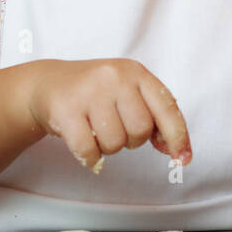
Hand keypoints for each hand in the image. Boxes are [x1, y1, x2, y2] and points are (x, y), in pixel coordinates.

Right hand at [27, 58, 191, 171]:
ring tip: (95, 129)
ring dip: (107, 147)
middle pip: (141, 131)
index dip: (178, 137)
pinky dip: (89, 156)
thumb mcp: (127, 93)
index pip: (167, 108)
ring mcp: (89, 91)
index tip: (183, 159)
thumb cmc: (96, 94)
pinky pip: (90, 152)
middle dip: (130, 140)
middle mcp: (115, 77)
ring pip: (115, 144)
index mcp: (136, 72)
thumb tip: (174, 150)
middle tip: (114, 127)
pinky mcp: (66, 109)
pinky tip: (81, 139)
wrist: (48, 83)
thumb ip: (153, 116)